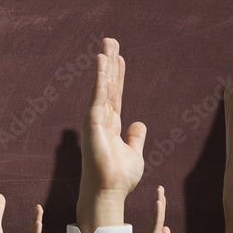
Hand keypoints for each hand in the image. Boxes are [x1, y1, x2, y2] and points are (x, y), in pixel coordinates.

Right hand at [77, 38, 146, 232]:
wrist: (109, 191)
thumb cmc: (119, 178)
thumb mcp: (134, 154)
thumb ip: (135, 138)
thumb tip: (139, 124)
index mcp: (111, 125)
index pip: (115, 94)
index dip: (117, 75)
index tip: (119, 57)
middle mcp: (102, 118)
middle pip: (107, 85)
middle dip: (110, 63)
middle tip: (111, 40)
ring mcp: (96, 119)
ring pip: (102, 85)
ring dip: (105, 64)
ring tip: (108, 44)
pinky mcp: (93, 121)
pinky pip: (98, 93)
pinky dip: (99, 76)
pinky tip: (102, 60)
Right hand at [138, 186, 171, 232]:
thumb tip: (166, 228)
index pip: (159, 218)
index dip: (160, 206)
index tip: (161, 195)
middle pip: (157, 215)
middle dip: (159, 201)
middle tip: (160, 187)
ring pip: (156, 219)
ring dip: (158, 206)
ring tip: (160, 194)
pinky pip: (155, 226)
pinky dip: (157, 216)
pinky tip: (158, 207)